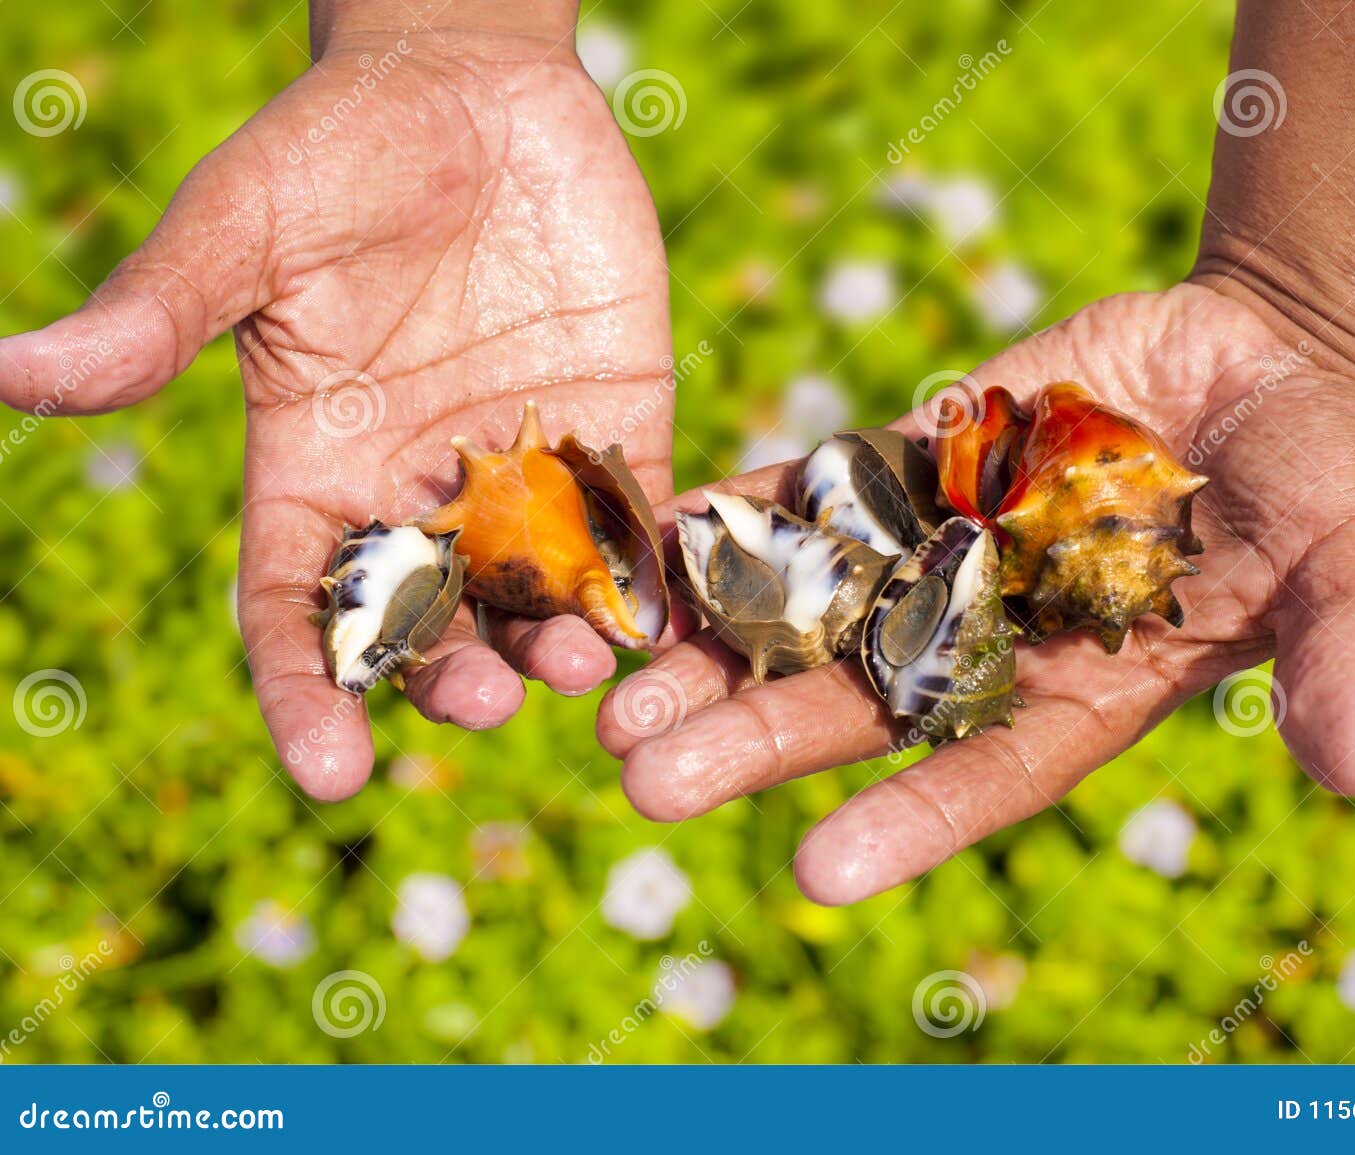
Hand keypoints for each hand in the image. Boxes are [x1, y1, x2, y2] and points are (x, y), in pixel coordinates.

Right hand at [0, 26, 671, 798]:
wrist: (473, 85)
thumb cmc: (337, 150)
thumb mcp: (245, 230)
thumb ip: (159, 314)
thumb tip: (10, 374)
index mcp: (318, 468)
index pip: (302, 605)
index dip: (308, 690)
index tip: (329, 769)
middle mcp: (423, 491)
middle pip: (434, 620)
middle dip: (454, 673)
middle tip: (485, 697)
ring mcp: (526, 468)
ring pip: (540, 589)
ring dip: (559, 635)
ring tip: (581, 659)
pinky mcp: (616, 426)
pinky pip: (637, 518)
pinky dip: (651, 571)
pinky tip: (670, 614)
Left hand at [599, 283, 1354, 903]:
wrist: (1272, 359)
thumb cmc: (1331, 479)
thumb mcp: (1354, 565)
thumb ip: (1336, 657)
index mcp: (1085, 689)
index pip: (988, 771)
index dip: (910, 821)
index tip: (816, 874)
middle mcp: (993, 634)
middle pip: (859, 700)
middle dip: (754, 737)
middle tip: (642, 777)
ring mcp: (941, 545)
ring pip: (812, 603)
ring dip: (714, 639)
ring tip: (609, 681)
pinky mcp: (915, 457)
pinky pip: (817, 488)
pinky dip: (745, 509)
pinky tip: (660, 531)